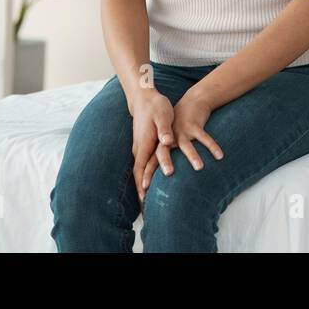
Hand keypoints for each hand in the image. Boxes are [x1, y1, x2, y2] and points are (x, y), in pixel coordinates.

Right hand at [130, 89, 173, 205]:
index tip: (145, 200)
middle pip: (140, 175)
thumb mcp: (163, 115)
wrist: (145, 98)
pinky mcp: (145, 145)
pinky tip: (150, 185)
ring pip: (142, 171)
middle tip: (146, 211)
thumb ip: (165, 129)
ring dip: (144, 186)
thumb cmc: (156, 106)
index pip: (142, 169)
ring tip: (147, 204)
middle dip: (142, 192)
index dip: (143, 184)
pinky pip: (145, 165)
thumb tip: (168, 141)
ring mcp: (141, 148)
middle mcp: (140, 149)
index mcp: (144, 144)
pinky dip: (147, 176)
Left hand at [138, 87, 223, 200]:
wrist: (192, 102)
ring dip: (193, 156)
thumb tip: (163, 181)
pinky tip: (220, 156)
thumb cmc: (180, 127)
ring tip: (199, 167)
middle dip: (164, 163)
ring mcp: (182, 131)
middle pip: (163, 152)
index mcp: (161, 144)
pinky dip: (212, 146)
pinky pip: (204, 137)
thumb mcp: (170, 140)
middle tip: (167, 175)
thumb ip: (166, 157)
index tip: (144, 190)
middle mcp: (169, 138)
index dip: (146, 174)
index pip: (150, 161)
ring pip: (186, 145)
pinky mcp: (195, 125)